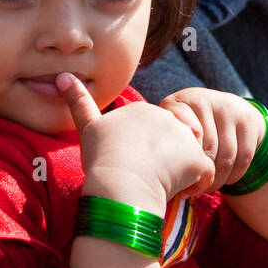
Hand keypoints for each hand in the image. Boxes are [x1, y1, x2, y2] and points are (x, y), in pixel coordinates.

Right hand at [56, 73, 212, 212]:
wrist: (119, 182)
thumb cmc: (101, 158)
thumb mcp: (87, 128)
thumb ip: (78, 102)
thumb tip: (62, 75)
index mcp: (143, 110)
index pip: (153, 131)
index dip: (145, 151)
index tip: (131, 165)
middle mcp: (168, 117)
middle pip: (173, 141)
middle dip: (165, 160)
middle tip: (145, 177)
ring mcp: (185, 137)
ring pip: (190, 156)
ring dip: (180, 172)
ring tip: (159, 185)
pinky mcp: (197, 159)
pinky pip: (205, 174)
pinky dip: (196, 186)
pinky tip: (177, 192)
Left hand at [157, 88, 265, 195]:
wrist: (228, 108)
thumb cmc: (193, 125)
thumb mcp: (177, 125)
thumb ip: (170, 142)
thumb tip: (170, 179)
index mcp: (183, 101)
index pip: (180, 116)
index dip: (183, 139)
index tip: (181, 159)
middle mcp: (207, 100)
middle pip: (206, 147)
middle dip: (201, 173)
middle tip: (193, 189)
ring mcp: (230, 109)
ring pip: (226, 156)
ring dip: (218, 179)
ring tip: (208, 187)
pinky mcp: (248, 121)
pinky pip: (243, 157)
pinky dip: (234, 175)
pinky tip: (226, 180)